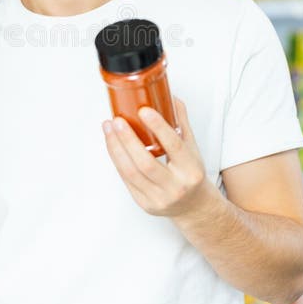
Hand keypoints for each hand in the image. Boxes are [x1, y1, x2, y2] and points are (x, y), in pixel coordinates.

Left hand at [101, 97, 206, 217]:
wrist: (194, 206)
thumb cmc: (191, 174)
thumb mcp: (192, 148)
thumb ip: (180, 122)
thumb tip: (169, 96)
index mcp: (191, 170)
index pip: (173, 145)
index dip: (157, 126)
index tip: (144, 110)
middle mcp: (175, 187)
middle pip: (145, 162)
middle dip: (127, 139)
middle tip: (117, 120)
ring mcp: (158, 198)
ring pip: (130, 172)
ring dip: (115, 148)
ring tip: (109, 129)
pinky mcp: (144, 204)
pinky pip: (126, 179)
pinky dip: (117, 159)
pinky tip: (112, 144)